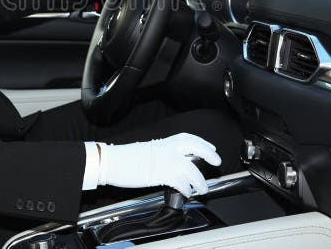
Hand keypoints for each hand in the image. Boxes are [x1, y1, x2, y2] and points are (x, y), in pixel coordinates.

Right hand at [97, 133, 220, 196]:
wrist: (113, 161)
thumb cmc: (126, 158)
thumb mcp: (148, 150)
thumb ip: (164, 155)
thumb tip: (175, 164)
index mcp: (164, 142)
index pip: (188, 138)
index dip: (203, 143)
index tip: (211, 147)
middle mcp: (168, 149)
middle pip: (196, 148)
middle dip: (209, 154)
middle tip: (216, 161)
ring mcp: (166, 161)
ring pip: (192, 170)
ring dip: (200, 181)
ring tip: (202, 188)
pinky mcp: (162, 174)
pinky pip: (181, 183)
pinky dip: (187, 189)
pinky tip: (187, 192)